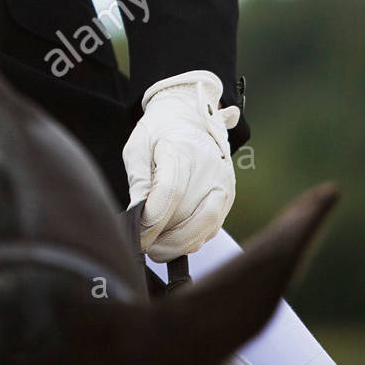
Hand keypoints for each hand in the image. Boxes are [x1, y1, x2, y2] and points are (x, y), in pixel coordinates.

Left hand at [122, 69, 240, 261]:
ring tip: (157, 248)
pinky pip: (212, 226)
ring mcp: (222, 183)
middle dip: (164, 240)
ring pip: (205, 226)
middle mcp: (209, 167)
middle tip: (144, 247)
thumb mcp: (137, 148)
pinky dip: (192, 239)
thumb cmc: (157, 132)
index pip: (170, 192)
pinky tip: (173, 239)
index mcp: (182, 149)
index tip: (136, 235)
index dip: (152, 220)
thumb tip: (138, 219)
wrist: (188, 116)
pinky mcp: (228, 195)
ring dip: (179, 245)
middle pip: (190, 215)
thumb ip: (138, 182)